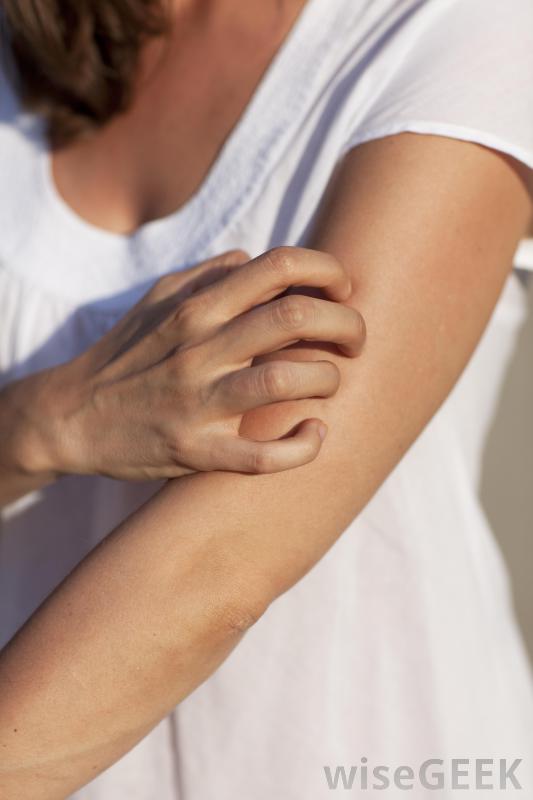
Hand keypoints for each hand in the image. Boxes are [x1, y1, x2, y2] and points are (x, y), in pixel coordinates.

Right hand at [7, 247, 365, 480]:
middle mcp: (200, 347)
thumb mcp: (156, 300)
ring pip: (288, 379)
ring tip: (330, 382)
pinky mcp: (195, 451)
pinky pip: (262, 456)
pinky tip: (315, 434)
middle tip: (356, 339)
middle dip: (346, 323)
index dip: (327, 271)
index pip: (279, 267)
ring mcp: (198, 401)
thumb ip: (208, 275)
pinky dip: (303, 447)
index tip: (342, 290)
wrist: (72, 416)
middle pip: (296, 317)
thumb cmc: (126, 353)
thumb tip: (253, 259)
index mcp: (196, 306)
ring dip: (328, 378)